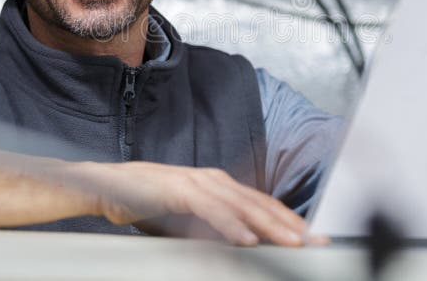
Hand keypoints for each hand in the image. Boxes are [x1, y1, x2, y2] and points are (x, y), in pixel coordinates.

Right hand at [88, 161, 326, 246]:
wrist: (109, 187)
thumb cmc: (149, 204)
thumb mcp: (189, 220)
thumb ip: (215, 229)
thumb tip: (243, 245)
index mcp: (220, 185)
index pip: (262, 204)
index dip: (289, 220)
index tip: (313, 237)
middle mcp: (214, 180)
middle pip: (260, 204)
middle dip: (291, 224)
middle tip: (316, 241)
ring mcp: (198, 183)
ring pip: (242, 206)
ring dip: (269, 226)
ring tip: (292, 242)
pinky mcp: (180, 192)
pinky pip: (210, 211)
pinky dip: (231, 225)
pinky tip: (247, 239)